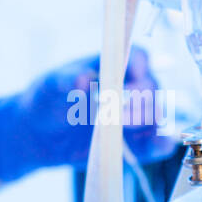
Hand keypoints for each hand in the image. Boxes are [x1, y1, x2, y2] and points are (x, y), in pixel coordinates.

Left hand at [0, 48, 176, 183]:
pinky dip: (160, 144)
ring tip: (125, 128)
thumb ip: (67, 80)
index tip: (131, 76)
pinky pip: (155, 143)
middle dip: (139, 99)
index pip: (136, 56)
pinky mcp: (135, 142)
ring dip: (147, 121)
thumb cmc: (47, 100)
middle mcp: (130, 88)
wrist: (40, 134)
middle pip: (150, 87)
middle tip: (118, 114)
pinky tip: (158, 145)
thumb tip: (84, 79)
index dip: (139, 64)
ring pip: (155, 114)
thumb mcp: (50, 86)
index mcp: (112, 65)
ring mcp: (134, 116)